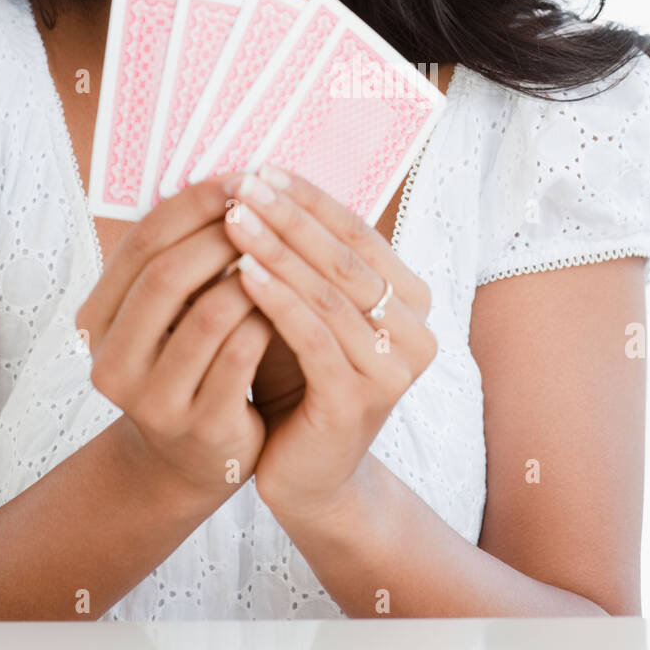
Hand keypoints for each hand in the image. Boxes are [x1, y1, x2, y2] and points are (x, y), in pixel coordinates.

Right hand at [75, 176, 273, 501]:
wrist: (196, 458)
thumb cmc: (194, 361)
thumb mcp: (174, 312)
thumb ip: (185, 256)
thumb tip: (231, 176)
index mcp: (97, 320)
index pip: (141, 243)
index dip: (191, 204)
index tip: (239, 176)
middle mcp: (112, 362)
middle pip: (166, 276)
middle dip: (222, 233)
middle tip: (268, 206)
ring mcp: (154, 401)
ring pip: (209, 315)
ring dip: (253, 275)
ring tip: (286, 250)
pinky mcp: (202, 427)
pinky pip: (241, 357)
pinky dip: (270, 319)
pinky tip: (296, 300)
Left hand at [222, 164, 437, 522]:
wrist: (311, 479)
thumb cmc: (303, 384)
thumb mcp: (309, 314)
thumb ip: (304, 262)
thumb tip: (262, 186)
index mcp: (412, 301)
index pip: (358, 234)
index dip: (310, 200)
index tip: (261, 170)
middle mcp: (417, 332)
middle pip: (345, 258)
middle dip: (289, 217)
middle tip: (243, 185)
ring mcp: (393, 368)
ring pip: (328, 293)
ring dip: (276, 250)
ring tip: (233, 220)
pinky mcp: (360, 400)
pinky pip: (313, 336)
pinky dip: (276, 300)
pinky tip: (240, 274)